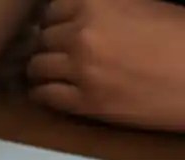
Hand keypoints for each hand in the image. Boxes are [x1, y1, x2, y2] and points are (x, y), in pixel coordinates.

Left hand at [30, 0, 184, 130]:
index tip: (62, 30)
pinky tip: (53, 92)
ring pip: (37, 67)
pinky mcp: (84, 102)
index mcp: (96, 3)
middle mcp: (82, 34)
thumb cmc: (181, 38)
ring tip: (54, 73)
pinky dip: (43, 93)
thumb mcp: (142, 6)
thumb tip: (75, 15)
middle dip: (51, 45)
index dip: (57, 22)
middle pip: (43, 38)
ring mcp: (80, 69)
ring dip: (43, 69)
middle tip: (61, 54)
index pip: (53, 10)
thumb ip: (105, 8)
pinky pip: (44, 95)